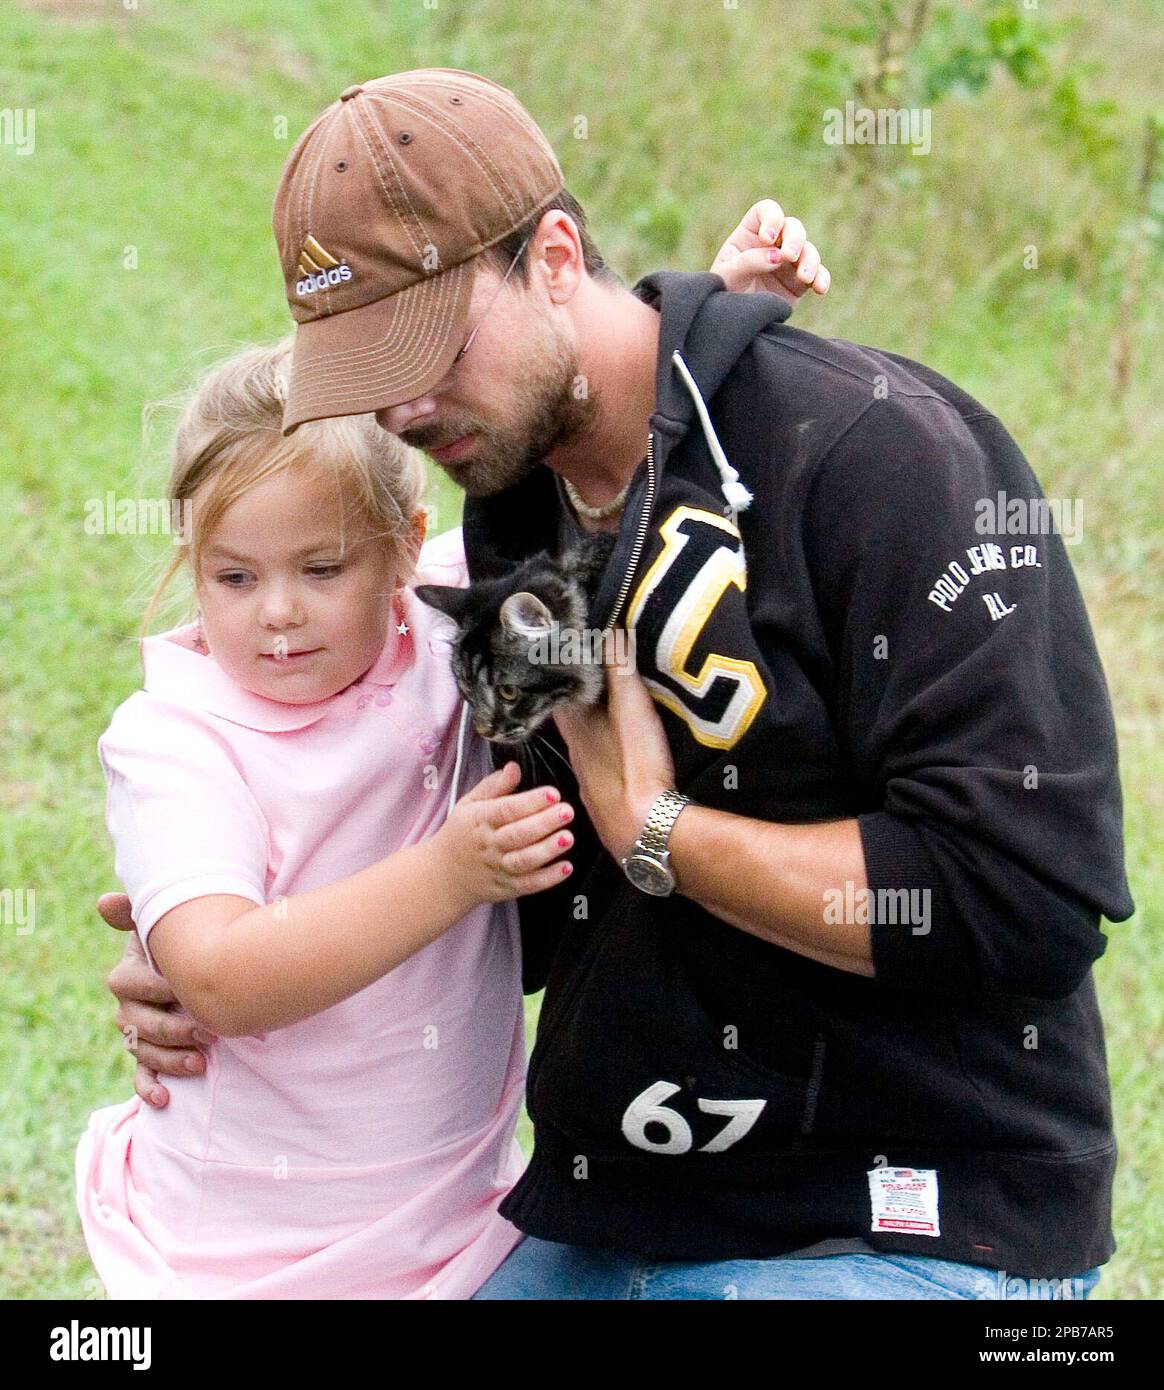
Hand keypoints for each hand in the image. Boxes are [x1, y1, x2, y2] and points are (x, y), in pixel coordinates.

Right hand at [99, 892, 215, 1108]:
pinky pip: (142, 1077)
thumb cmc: (190, 941)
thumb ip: (137, 913)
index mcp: (130, 974)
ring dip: (169, 1060)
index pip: (128, 984)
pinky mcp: (154, 1056)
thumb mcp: (166, 924)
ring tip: (200, 1063)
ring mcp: (140, 1033)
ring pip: (143, 1052)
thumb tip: (104, 902)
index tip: (185, 987)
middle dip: (172, 1028)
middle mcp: (129, 1006)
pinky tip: (165, 1100)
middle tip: (207, 1030)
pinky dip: (149, 1089)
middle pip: (137, 1023)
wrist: (215, 966)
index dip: (155, 987)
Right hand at [436, 761, 575, 905]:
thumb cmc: (462, 832)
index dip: (530, 802)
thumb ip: (494, 786)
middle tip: (567, 811)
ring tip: (568, 837)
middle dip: (544, 823)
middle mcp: (489, 845)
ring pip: (524, 861)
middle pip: (518, 835)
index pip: (506, 810)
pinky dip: (548, 879)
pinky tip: (567, 868)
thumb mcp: (470, 804)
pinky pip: (528, 885)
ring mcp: (498, 868)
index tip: (552, 793)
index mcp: (480, 820)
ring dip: (547, 850)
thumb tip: (514, 767)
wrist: (444, 875)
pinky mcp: (506, 888)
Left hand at [553, 662, 675, 863]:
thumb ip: (619, 670)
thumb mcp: (631, 708)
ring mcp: (589, 779)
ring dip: (589, 728)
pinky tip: (614, 754)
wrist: (642, 830)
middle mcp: (576, 754)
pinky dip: (602, 754)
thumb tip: (608, 627)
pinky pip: (599, 768)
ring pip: (583, 745)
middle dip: (574, 700)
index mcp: (576, 729)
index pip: (557, 695)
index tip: (559, 656)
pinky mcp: (607, 799)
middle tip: (581, 678)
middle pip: (569, 721)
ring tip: (600, 710)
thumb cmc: (634, 766)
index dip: (558, 676)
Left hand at [711, 198, 830, 302]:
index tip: (767, 238)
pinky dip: (821, 279)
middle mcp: (773, 244)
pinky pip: (817, 275)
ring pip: (808, 250)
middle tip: (789, 256)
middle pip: (793, 227)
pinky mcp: (799, 283)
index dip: (772, 218)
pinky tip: (820, 288)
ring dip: (809, 260)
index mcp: (751, 233)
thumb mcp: (728, 275)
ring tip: (803, 277)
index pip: (767, 211)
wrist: (731, 323)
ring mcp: (788, 263)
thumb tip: (778, 257)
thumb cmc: (724, 292)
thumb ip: (750, 262)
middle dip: (794, 240)